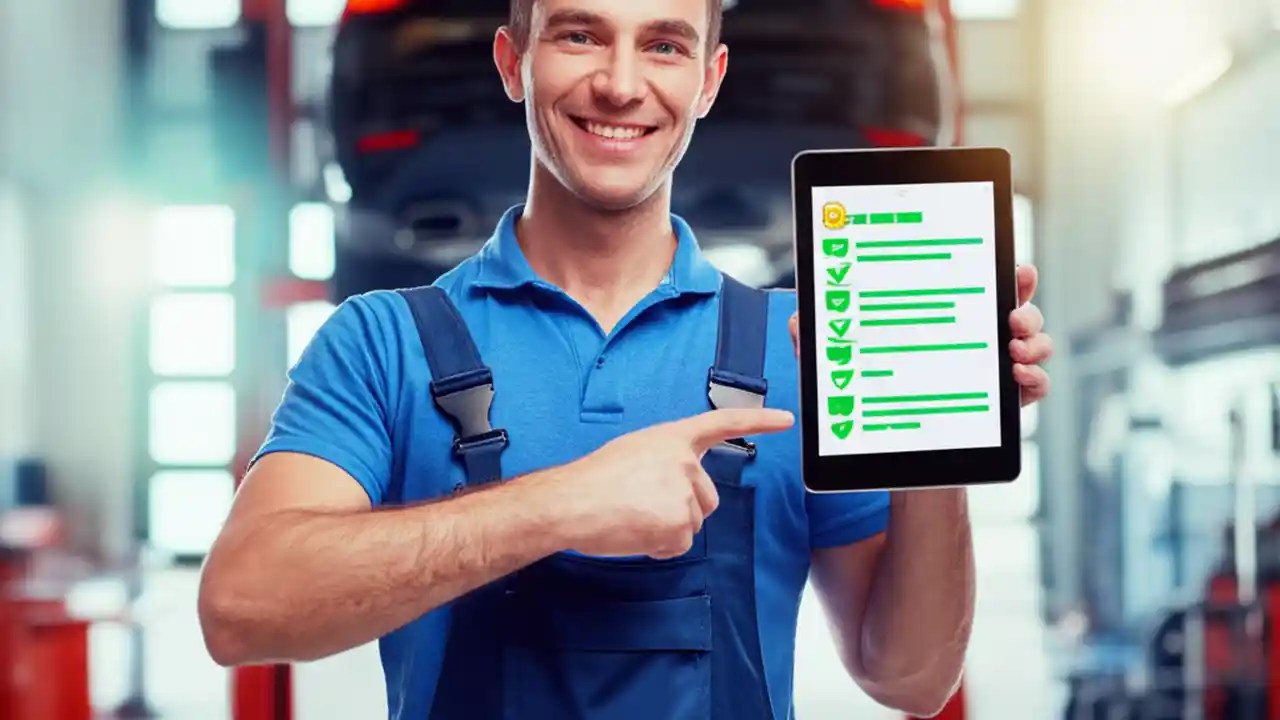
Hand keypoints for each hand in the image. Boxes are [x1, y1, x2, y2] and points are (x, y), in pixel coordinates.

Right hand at [543, 408, 793, 559]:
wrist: (570, 502)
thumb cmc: (592, 480)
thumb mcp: (633, 453)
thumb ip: (663, 463)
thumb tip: (671, 490)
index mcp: (672, 438)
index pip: (723, 423)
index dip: (758, 421)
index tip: (786, 420)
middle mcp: (686, 462)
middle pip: (707, 498)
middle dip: (683, 509)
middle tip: (642, 506)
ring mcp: (684, 493)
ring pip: (692, 523)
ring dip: (667, 528)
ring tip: (632, 517)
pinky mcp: (679, 524)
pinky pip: (679, 545)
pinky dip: (658, 546)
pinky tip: (634, 532)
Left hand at [786, 264, 1052, 407]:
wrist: (894, 454)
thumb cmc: (869, 399)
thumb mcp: (839, 368)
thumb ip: (816, 342)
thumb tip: (797, 320)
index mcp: (946, 319)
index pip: (981, 285)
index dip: (1005, 272)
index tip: (1014, 268)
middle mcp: (978, 339)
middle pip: (1018, 308)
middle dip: (1024, 306)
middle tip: (1011, 318)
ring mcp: (995, 370)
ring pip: (1034, 343)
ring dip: (1034, 341)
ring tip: (1014, 351)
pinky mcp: (1004, 404)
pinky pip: (1035, 386)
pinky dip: (1035, 380)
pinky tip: (1018, 378)